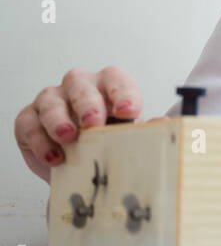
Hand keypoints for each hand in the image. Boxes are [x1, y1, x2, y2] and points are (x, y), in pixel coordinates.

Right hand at [14, 66, 144, 183]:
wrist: (78, 164)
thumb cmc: (106, 140)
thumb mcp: (127, 136)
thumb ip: (145, 129)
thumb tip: (165, 124)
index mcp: (108, 86)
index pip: (117, 80)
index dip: (123, 94)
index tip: (128, 112)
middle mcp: (78, 87)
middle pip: (81, 85)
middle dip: (88, 104)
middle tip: (94, 123)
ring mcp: (51, 100)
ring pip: (52, 102)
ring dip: (60, 120)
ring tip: (69, 138)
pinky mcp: (29, 119)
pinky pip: (30, 124)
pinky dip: (40, 141)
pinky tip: (54, 157)